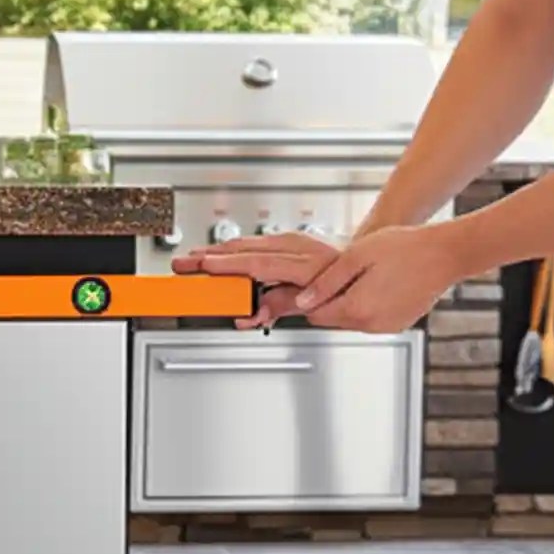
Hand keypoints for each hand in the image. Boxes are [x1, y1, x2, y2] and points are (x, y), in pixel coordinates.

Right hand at [172, 233, 339, 328]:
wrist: (370, 265)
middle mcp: (297, 247)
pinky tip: (220, 252)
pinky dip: (234, 248)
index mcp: (306, 264)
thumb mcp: (322, 305)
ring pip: (248, 243)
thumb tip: (255, 312)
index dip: (228, 266)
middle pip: (245, 250)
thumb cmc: (350, 286)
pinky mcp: (290, 240)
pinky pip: (255, 242)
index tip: (203, 267)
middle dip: (211, 257)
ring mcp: (293, 241)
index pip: (257, 264)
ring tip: (193, 259)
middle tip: (183, 264)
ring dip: (218, 252)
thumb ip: (285, 306)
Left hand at [291, 225, 462, 332]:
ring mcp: (388, 327)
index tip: (313, 283)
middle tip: (339, 274)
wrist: (446, 253)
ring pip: (352, 320)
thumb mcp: (355, 257)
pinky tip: (377, 283)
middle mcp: (372, 325)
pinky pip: (371, 319)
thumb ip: (326, 282)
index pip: (316, 315)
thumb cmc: (405, 249)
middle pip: (333, 319)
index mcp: (357, 309)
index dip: (310, 298)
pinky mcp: (400, 324)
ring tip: (362, 275)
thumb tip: (302, 301)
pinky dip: (367, 305)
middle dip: (329, 300)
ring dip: (349, 302)